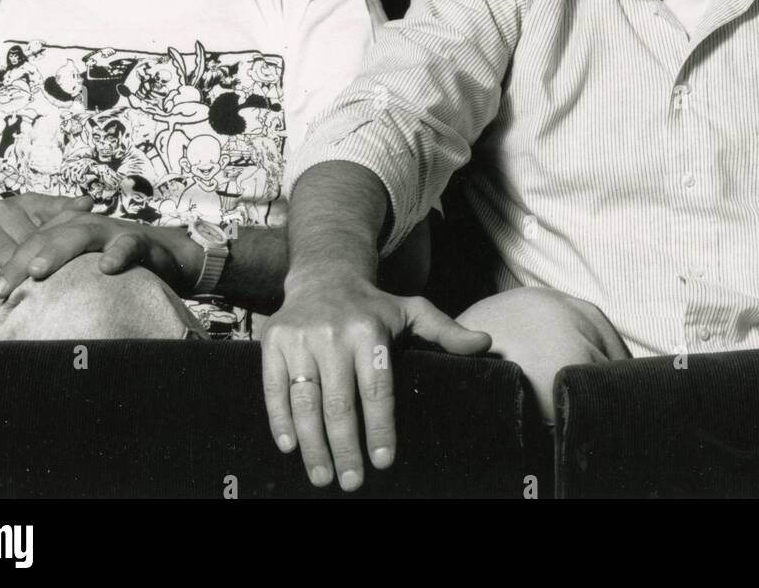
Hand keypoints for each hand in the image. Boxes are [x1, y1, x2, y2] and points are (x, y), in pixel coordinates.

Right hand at [0, 193, 93, 306]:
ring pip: (12, 259)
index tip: (90, 220)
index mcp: (25, 203)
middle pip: (36, 240)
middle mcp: (5, 212)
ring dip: (26, 281)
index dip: (72, 217)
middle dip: (52, 261)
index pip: (55, 210)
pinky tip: (8, 308)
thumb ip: (55, 212)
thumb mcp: (25, 215)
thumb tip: (89, 203)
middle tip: (75, 280)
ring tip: (44, 299)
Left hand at [0, 211, 196, 302]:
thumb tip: (18, 305)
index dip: (12, 265)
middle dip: (24, 259)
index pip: (33, 244)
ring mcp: (113, 232)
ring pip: (81, 234)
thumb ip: (57, 278)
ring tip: (38, 270)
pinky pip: (127, 244)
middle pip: (48, 237)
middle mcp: (86, 227)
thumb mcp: (82, 269)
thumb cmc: (116, 266)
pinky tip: (106, 268)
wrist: (168, 255)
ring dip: (59, 250)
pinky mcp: (140, 241)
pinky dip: (117, 254)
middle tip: (3, 285)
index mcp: (68, 231)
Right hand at [261, 274, 490, 490]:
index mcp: (369, 330)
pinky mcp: (273, 342)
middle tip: (352, 482)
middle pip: (339, 403)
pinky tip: (289, 447)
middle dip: (345, 447)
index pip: (376, 389)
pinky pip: (273, 388)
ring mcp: (300, 338)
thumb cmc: (372, 305)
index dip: (379, 428)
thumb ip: (447, 331)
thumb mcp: (412, 311)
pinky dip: (279, 421)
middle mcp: (333, 334)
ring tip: (323, 476)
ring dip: (313, 445)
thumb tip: (486, 344)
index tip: (383, 461)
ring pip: (305, 401)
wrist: (324, 275)